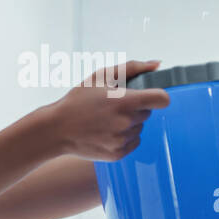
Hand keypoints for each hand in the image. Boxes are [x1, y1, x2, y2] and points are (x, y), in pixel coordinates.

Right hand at [43, 60, 170, 160]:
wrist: (57, 129)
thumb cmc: (78, 99)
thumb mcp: (101, 76)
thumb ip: (132, 68)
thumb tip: (157, 64)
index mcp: (125, 101)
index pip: (162, 99)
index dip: (157, 96)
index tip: (148, 96)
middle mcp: (126, 122)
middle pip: (148, 113)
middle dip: (136, 108)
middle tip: (114, 106)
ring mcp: (122, 140)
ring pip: (139, 128)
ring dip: (129, 123)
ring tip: (107, 119)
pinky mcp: (118, 154)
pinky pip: (133, 142)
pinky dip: (124, 137)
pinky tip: (106, 131)